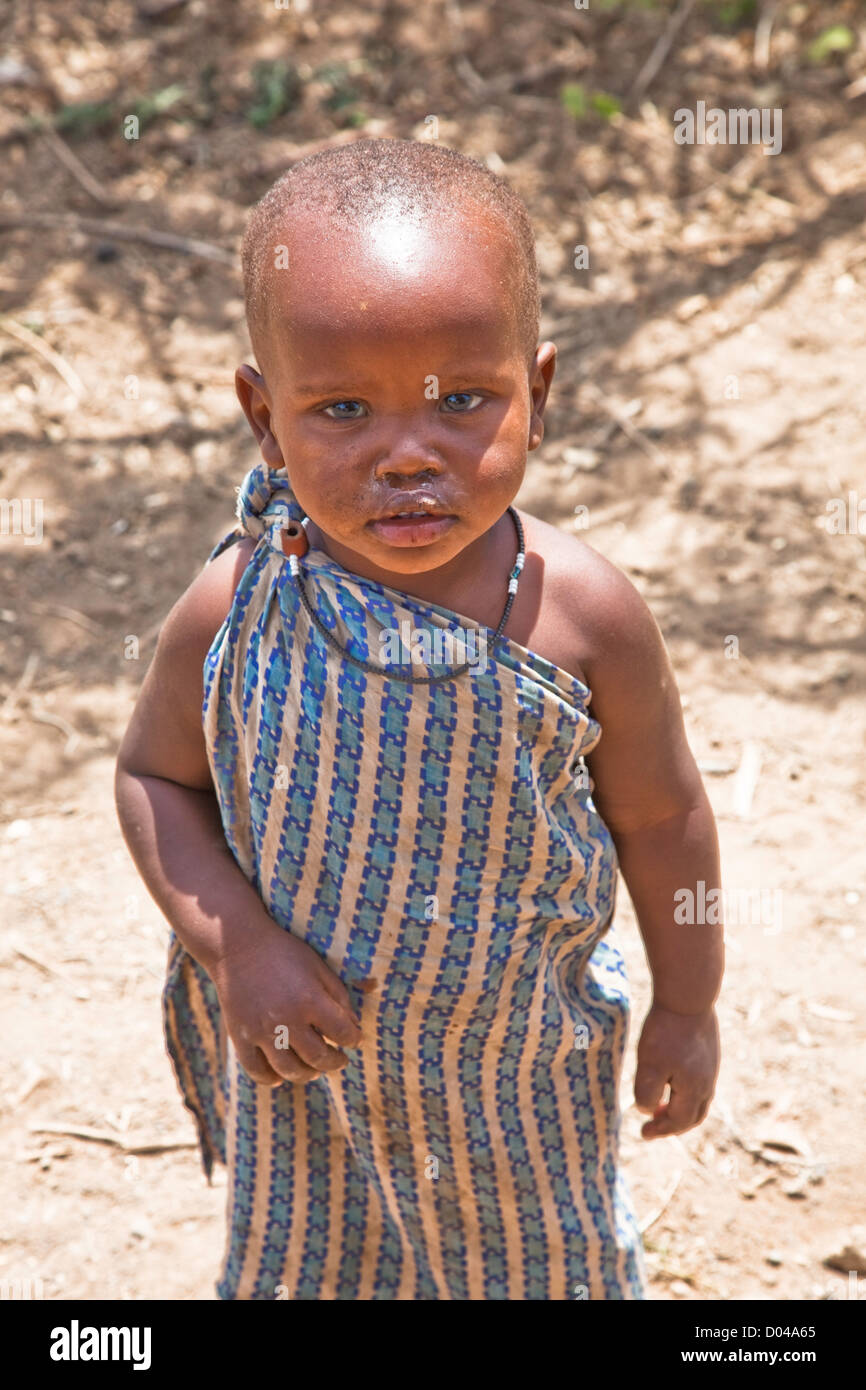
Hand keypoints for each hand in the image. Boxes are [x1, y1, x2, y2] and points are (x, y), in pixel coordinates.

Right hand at [208, 920, 375, 1086]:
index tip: (354, 1040)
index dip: (354, 1039)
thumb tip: (353, 1027)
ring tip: (314, 1070)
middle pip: (318, 1057)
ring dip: (307, 1074)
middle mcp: (286, 1020)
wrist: (238, 946)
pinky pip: (256, 1070)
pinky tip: (281, 1076)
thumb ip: (338, 996)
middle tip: (339, 1060)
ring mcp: (260, 1031)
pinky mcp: (240, 1037)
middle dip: (334, 1062)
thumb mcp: (318, 966)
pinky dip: (271, 1078)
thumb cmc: (284, 953)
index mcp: (310, 1000)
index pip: (342, 1033)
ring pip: (289, 1070)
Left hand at [634, 1003, 719, 1138]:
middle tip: (653, 1125)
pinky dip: (686, 1091)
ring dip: (680, 1108)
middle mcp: (708, 1081)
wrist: (688, 996)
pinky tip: (671, 1078)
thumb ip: (647, 1092)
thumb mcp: (650, 1064)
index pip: (679, 1121)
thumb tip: (646, 1109)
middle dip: (674, 1124)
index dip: (661, 1130)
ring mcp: (711, 1065)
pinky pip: (701, 1081)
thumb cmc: (666, 1031)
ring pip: (699, 1098)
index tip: (642, 1133)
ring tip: (661, 1105)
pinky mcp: (709, 1050)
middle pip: (694, 1115)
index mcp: (695, 1089)